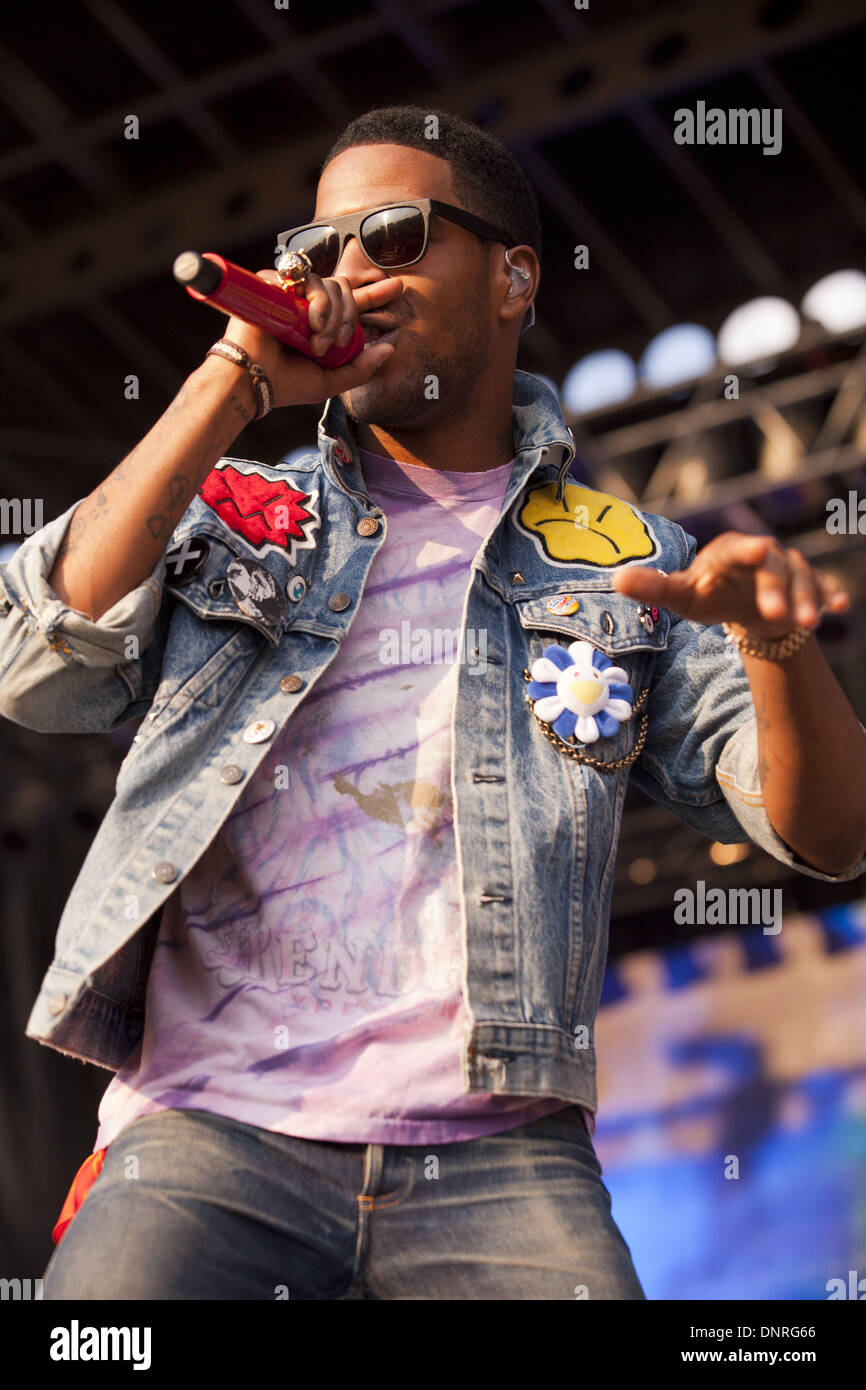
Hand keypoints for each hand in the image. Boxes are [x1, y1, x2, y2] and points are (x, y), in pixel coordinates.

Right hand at [219, 271, 403, 408]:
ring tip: (317, 342)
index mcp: (320, 324)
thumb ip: (361, 368)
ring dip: (331, 314)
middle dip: (347, 316)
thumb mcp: (331, 382)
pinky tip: (310, 325)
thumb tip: (390, 347)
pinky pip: (304, 277)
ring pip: (328, 283)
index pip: (351, 302)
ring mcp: (289, 293)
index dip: (374, 294)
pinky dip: (317, 302)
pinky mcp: (273, 284)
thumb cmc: (287, 384)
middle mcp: (306, 306)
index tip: (398, 288)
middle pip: (343, 288)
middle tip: (335, 343)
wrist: (253, 382)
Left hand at [612, 531, 849, 637]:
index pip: (742, 549)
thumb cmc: (710, 595)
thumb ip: (654, 588)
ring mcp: (791, 570)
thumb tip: (616, 580)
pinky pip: (824, 588)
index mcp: (733, 552)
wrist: (744, 604)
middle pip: (777, 567)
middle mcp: (766, 556)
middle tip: (779, 614)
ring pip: (804, 579)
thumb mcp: (683, 595)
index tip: (761, 550)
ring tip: (807, 622)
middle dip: (780, 589)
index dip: (751, 549)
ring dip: (807, 599)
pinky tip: (840, 607)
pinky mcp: (809, 586)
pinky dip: (832, 595)